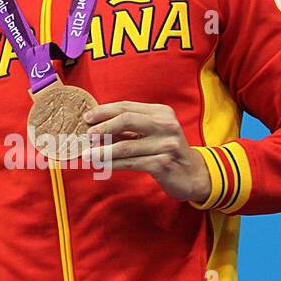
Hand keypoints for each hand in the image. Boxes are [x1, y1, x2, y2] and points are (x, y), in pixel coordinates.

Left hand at [84, 101, 211, 202]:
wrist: (193, 174)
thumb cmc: (165, 150)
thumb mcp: (152, 132)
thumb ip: (129, 126)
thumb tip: (95, 125)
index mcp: (161, 112)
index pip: (127, 106)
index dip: (104, 111)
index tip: (87, 117)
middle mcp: (166, 125)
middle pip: (127, 120)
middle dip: (103, 127)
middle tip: (87, 135)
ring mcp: (166, 145)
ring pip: (126, 146)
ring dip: (103, 150)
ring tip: (87, 154)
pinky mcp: (163, 163)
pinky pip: (131, 162)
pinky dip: (113, 163)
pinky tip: (102, 165)